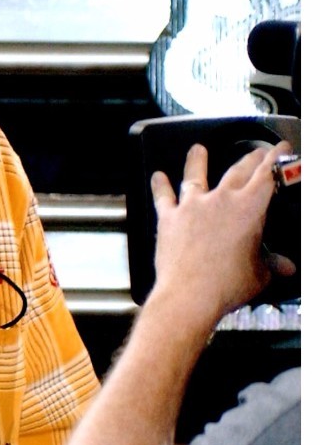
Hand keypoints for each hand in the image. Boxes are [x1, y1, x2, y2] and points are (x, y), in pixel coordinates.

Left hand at [151, 142, 292, 326]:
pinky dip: (160, 186)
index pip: (268, 175)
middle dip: (251, 158)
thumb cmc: (227, 286)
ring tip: (198, 149)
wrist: (189, 295)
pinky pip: (163, 197)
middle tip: (258, 151)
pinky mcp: (168, 218)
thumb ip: (273, 264)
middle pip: (238, 170)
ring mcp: (192, 207)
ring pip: (195, 175)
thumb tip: (285, 266)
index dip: (277, 159)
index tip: (281, 149)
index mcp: (249, 209)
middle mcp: (220, 201)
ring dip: (197, 161)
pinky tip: (158, 176)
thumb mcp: (260, 274)